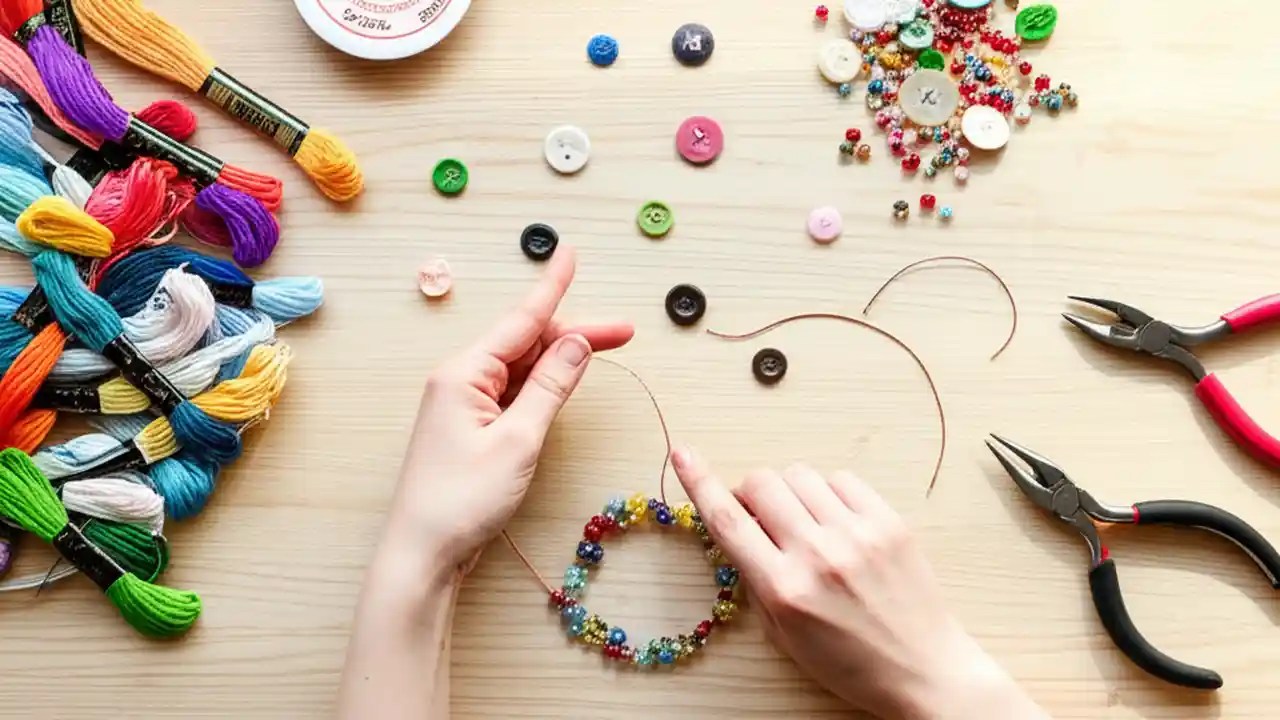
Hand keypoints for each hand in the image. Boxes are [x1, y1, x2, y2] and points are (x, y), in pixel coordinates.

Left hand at [391, 245, 633, 575]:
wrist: (422, 554)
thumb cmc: (462, 500)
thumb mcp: (518, 440)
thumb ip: (551, 386)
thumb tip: (577, 342)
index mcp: (464, 372)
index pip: (522, 319)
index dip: (553, 287)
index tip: (571, 252)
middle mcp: (459, 379)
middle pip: (525, 342)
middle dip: (574, 335)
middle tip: (625, 334)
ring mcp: (463, 404)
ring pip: (520, 367)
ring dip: (560, 361)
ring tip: (604, 352)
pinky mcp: (469, 428)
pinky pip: (512, 392)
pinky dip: (542, 386)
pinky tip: (564, 382)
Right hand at [671, 449, 1046, 719]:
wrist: (924, 670)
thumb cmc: (850, 662)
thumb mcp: (783, 636)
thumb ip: (756, 579)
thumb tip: (739, 528)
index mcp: (784, 589)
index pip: (728, 521)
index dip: (699, 482)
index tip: (683, 454)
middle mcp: (818, 555)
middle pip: (762, 484)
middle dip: (751, 493)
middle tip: (762, 516)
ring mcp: (857, 535)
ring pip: (800, 474)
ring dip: (790, 492)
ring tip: (806, 523)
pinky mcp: (889, 523)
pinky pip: (842, 480)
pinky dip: (829, 493)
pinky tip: (837, 522)